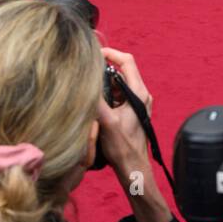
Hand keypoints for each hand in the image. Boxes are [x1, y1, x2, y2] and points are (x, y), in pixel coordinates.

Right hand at [95, 47, 152, 172]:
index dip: (110, 53)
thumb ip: (96, 100)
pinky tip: (94, 101)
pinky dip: (105, 94)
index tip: (94, 53)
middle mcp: (140, 95)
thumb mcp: (106, 121)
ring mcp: (136, 104)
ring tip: (88, 84)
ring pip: (118, 83)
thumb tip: (82, 82)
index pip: (127, 61)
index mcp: (139, 93)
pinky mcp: (130, 112)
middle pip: (122, 70)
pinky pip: (117, 95)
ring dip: (104, 82)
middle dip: (104, 68)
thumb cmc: (122, 147)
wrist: (132, 168)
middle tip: (87, 69)